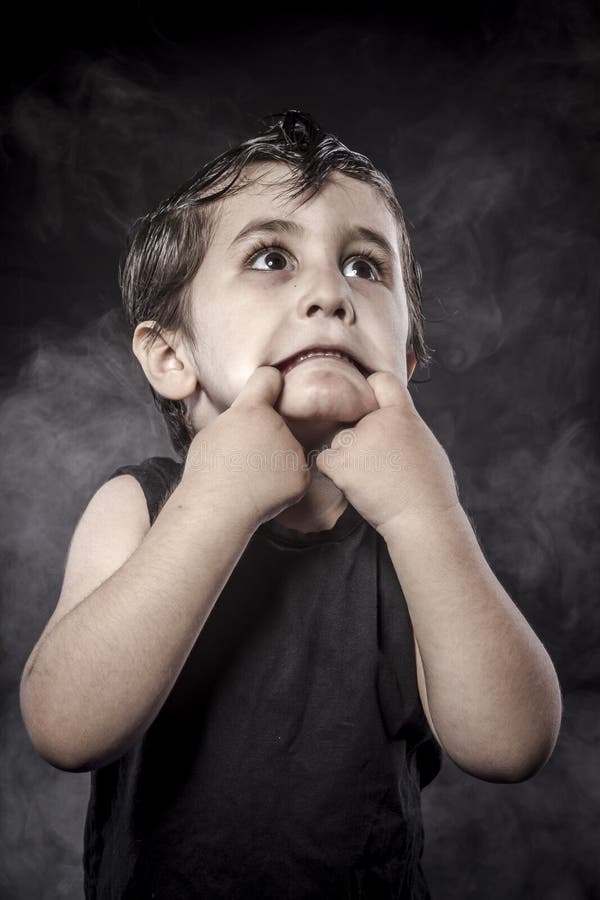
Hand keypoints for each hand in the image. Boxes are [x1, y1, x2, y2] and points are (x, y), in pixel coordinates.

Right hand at [183, 367, 310, 526]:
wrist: (217, 507)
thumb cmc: (207, 471)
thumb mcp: (212, 430)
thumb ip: (235, 416)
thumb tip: (245, 418)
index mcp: (252, 409)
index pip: (269, 379)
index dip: (267, 382)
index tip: (269, 385)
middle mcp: (278, 425)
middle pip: (278, 422)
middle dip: (266, 434)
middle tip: (243, 458)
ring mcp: (293, 451)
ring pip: (287, 449)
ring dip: (275, 459)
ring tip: (250, 476)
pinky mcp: (302, 476)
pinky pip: (294, 474)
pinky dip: (283, 482)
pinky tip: (262, 489)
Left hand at [314, 371, 460, 532]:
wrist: (423, 518)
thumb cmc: (429, 488)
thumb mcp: (424, 443)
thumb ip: (403, 426)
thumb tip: (388, 421)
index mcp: (403, 413)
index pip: (381, 381)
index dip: (372, 390)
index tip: (370, 406)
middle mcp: (377, 421)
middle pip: (354, 420)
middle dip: (360, 440)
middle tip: (380, 466)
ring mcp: (357, 441)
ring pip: (339, 442)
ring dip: (348, 459)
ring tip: (373, 480)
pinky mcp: (340, 463)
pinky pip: (325, 461)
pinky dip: (336, 474)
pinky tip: (357, 486)